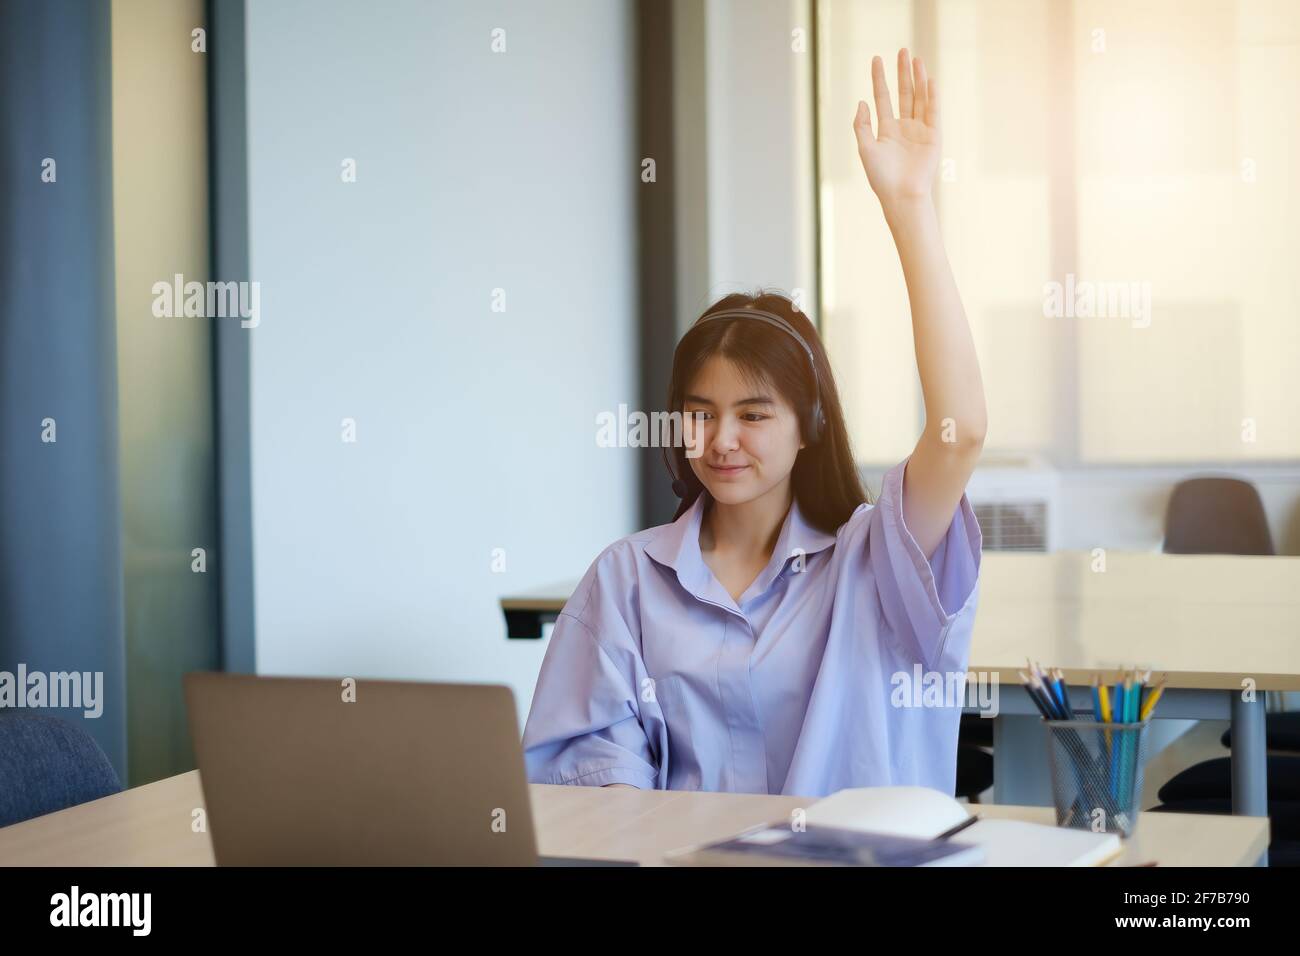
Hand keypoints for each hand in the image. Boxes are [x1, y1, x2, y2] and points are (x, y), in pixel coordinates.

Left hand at [852, 49, 940, 207]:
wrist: (902, 195)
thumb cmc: (881, 177)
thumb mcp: (865, 149)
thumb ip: (861, 125)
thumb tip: (861, 102)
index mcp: (886, 129)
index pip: (883, 97)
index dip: (879, 78)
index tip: (876, 59)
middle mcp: (904, 126)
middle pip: (904, 93)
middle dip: (902, 72)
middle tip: (902, 50)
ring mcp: (920, 130)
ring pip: (919, 98)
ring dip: (918, 78)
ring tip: (915, 59)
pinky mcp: (933, 135)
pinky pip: (933, 111)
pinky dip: (931, 95)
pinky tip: (929, 80)